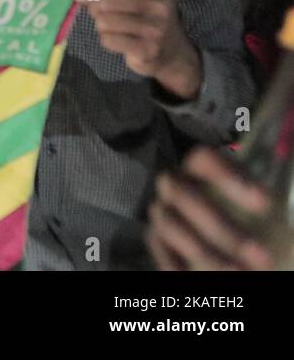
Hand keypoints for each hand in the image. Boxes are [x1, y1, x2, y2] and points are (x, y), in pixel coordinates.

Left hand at [70, 0, 201, 98]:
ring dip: (101, 25)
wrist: (173, 54)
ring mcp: (156, 29)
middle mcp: (161, 6)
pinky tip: (120, 41)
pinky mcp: (148, 49)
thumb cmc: (147, 19)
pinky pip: (108, 40)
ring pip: (104, 21)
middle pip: (108, 1)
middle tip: (101, 14)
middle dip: (96, 8)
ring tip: (114, 28)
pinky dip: (107, 40)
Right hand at [147, 146, 276, 270]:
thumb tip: (288, 197)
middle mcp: (175, 185)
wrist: (229, 238)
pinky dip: (174, 263)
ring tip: (240, 272)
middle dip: (223, 228)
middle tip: (260, 255)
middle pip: (185, 196)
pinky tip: (194, 276)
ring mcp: (163, 210)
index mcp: (200, 168)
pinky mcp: (155, 237)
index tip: (265, 204)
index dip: (230, 177)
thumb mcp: (265, 204)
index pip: (204, 159)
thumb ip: (277, 198)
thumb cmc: (254, 217)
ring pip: (172, 226)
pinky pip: (158, 248)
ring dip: (206, 252)